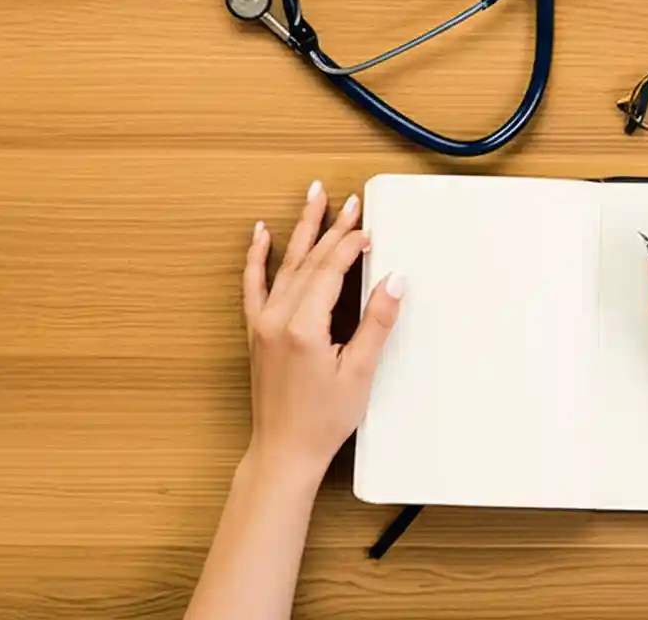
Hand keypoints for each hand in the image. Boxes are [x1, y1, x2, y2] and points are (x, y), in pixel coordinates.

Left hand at [242, 180, 404, 480]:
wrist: (284, 450)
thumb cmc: (322, 420)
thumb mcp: (361, 372)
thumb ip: (377, 322)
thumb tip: (394, 281)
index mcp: (304, 327)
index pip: (331, 270)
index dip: (351, 246)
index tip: (369, 231)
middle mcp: (278, 319)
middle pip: (309, 261)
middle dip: (332, 228)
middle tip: (350, 202)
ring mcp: (263, 324)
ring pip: (285, 265)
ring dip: (301, 230)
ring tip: (312, 197)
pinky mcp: (256, 332)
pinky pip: (253, 285)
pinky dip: (257, 258)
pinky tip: (261, 235)